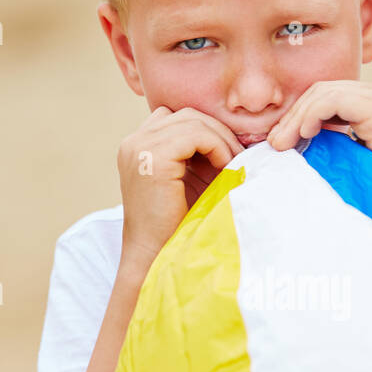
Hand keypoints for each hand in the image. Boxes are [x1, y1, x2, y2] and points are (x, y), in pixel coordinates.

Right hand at [116, 106, 242, 267]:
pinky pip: (196, 134)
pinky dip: (217, 147)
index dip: (205, 131)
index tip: (225, 156)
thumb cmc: (177, 224)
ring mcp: (139, 147)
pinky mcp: (152, 157)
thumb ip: (197, 154)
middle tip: (237, 158)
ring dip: (221, 140)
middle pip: (186, 115)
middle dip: (217, 133)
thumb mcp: (187, 180)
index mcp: (137, 146)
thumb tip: (237, 133)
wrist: (157, 256)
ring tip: (233, 166)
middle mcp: (133, 142)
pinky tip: (225, 169)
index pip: (176, 118)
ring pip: (193, 121)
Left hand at [267, 80, 371, 189]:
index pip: (324, 93)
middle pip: (321, 90)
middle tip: (275, 143)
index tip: (281, 139)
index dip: (298, 113)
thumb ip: (330, 136)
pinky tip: (304, 135)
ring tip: (283, 143)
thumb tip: (287, 137)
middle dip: (293, 115)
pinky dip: (312, 115)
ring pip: (323, 93)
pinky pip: (332, 101)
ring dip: (297, 118)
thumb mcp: (352, 152)